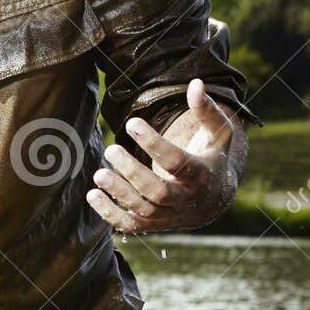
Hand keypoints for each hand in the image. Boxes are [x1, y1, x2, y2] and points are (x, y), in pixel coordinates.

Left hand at [87, 79, 241, 233]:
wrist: (214, 198)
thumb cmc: (211, 156)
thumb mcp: (217, 132)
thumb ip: (206, 110)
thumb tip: (195, 83)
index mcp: (201, 175)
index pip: (176, 162)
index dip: (154, 144)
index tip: (132, 123)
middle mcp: (186, 200)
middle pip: (158, 192)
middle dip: (133, 172)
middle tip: (111, 149)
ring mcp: (170, 216)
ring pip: (143, 212)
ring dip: (119, 194)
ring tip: (98, 174)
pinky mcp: (154, 225)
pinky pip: (131, 226)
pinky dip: (110, 214)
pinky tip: (92, 196)